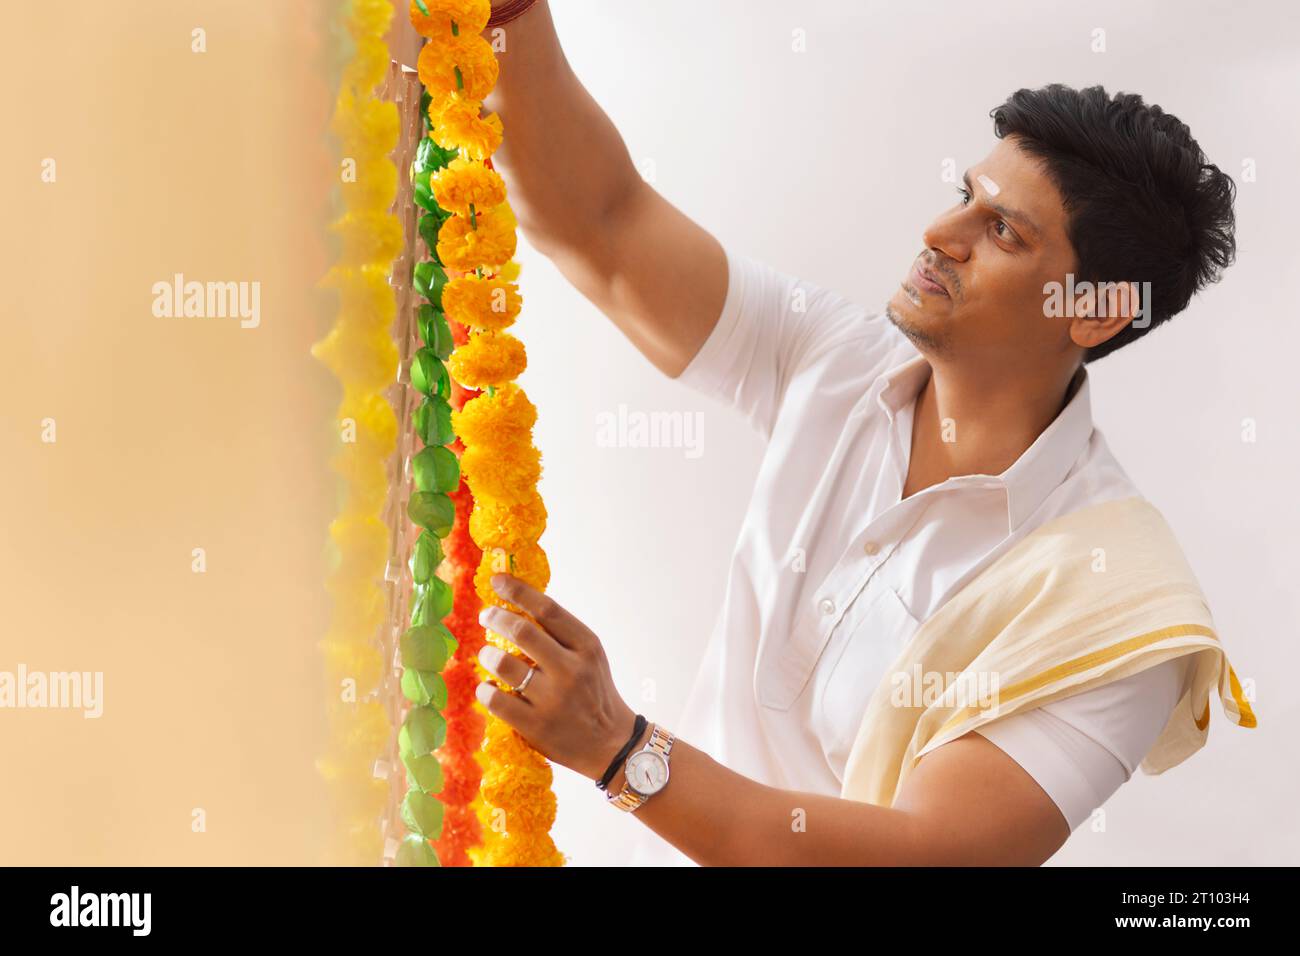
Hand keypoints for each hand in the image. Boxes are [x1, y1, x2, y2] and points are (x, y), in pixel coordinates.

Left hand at [474, 573, 639, 783]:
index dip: (518, 591)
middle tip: (486, 615)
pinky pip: (496, 700)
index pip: (547, 609)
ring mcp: (552, 699)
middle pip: (522, 631)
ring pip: (504, 664)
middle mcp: (571, 670)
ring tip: (488, 655)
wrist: (611, 744)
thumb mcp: (590, 656)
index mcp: (587, 647)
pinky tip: (488, 687)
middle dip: (496, 617)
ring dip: (488, 654)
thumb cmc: (594, 693)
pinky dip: (485, 689)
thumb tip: (519, 604)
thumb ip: (561, 634)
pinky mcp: (535, 726)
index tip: (498, 582)